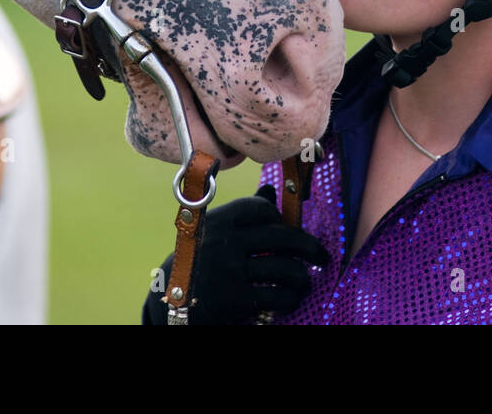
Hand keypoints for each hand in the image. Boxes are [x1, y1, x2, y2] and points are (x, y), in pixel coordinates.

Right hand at [142, 184, 328, 323]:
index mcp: (220, 220)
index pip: (261, 208)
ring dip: (303, 277)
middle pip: (282, 238)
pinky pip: (278, 295)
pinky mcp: (236, 299)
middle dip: (309, 247)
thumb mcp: (214, 231)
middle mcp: (226, 242)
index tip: (284, 229)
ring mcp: (231, 271)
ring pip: (285, 269)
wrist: (169, 299)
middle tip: (322, 256)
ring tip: (305, 282)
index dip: (279, 218)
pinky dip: (291, 298)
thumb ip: (243, 214)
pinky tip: (292, 299)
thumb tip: (271, 190)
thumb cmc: (198, 259)